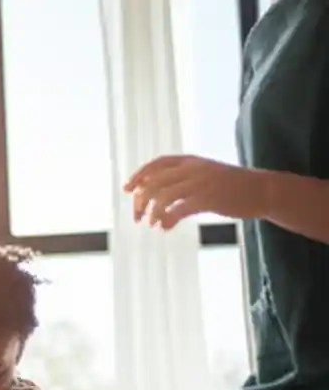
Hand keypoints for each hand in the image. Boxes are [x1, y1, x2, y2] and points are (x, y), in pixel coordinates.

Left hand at [124, 154, 268, 229]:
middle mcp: (193, 169)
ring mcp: (201, 183)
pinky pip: (178, 210)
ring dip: (152, 212)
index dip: (139, 175)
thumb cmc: (232, 186)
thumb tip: (154, 197)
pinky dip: (167, 220)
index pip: (157, 163)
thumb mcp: (206, 173)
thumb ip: (182, 180)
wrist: (263, 190)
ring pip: (163, 196)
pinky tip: (165, 228)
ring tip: (151, 223)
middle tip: (136, 216)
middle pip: (155, 182)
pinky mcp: (209, 199)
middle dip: (140, 200)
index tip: (127, 189)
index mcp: (191, 161)